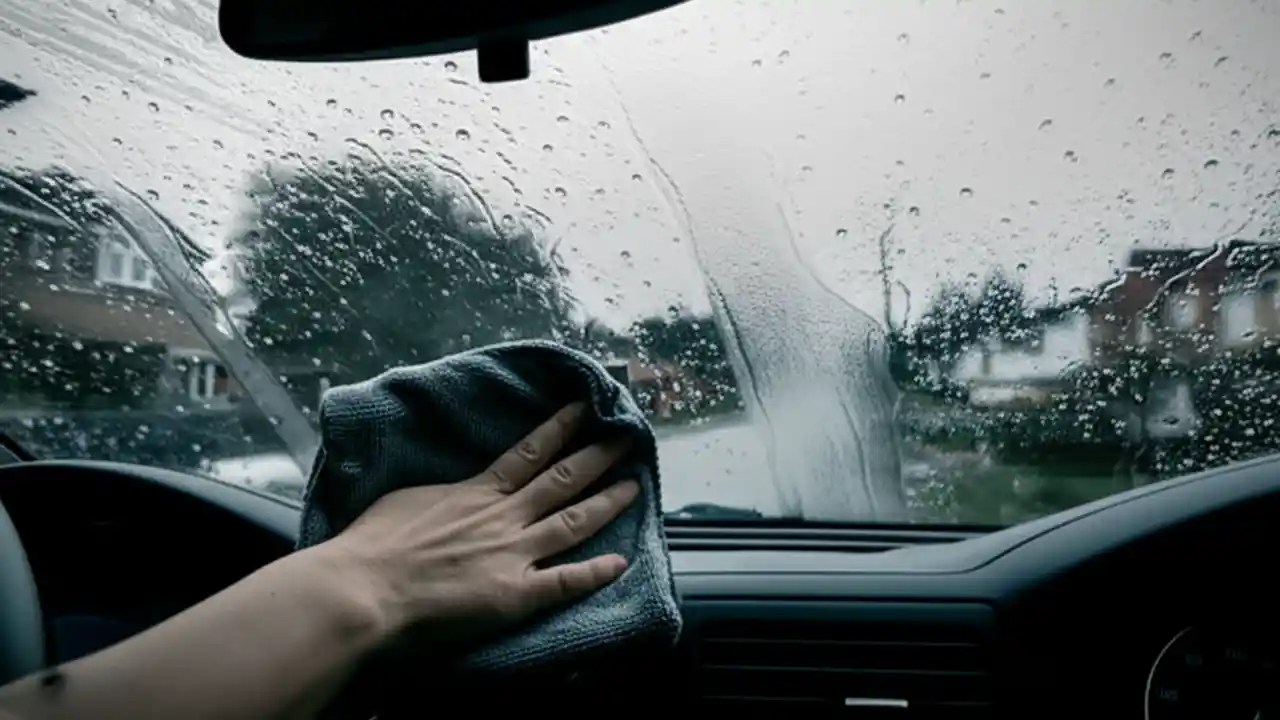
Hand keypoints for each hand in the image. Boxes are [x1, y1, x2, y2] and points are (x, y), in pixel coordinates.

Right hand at [319, 401, 638, 648]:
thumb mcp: (408, 499)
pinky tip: (620, 563)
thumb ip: (442, 495)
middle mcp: (504, 518)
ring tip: (635, 486)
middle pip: (563, 479)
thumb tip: (449, 495)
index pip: (530, 452)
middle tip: (628, 436)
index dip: (562, 428)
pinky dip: (595, 573)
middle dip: (599, 455)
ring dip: (607, 503)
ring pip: (572, 522)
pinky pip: (564, 582)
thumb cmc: (372, 545)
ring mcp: (513, 555)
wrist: (365, 588)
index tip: (586, 408)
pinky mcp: (515, 596)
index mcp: (476, 492)